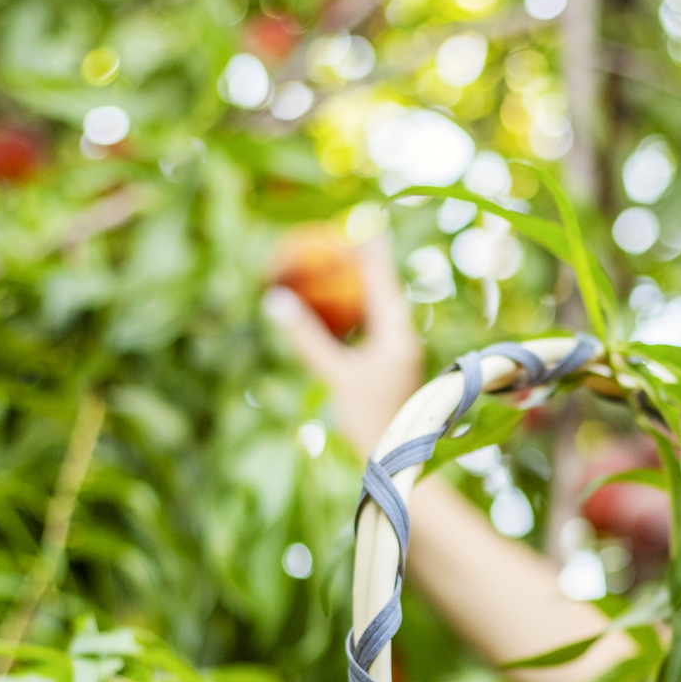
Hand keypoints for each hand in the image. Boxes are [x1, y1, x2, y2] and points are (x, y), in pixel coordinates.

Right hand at [267, 235, 422, 458]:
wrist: (394, 457)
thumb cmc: (366, 418)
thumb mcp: (334, 375)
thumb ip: (307, 338)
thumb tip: (276, 302)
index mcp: (397, 335)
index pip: (383, 281)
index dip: (373, 251)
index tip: (367, 224)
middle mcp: (404, 340)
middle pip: (385, 292)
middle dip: (370, 267)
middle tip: (354, 239)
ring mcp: (401, 355)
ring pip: (382, 312)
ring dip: (365, 291)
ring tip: (349, 268)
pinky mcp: (394, 369)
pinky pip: (375, 331)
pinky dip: (359, 316)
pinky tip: (345, 314)